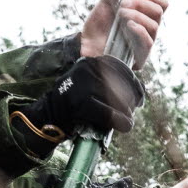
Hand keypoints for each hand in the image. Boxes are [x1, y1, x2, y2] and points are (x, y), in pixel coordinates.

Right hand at [14, 56, 144, 143]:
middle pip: (122, 83)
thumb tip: (138, 90)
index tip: (140, 99)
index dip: (135, 85)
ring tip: (128, 121)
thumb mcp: (90, 83)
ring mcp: (83, 83)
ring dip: (126, 113)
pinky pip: (108, 112)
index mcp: (92, 61)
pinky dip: (119, 121)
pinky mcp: (80, 101)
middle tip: (133, 112)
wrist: (48, 116)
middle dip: (132, 100)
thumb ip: (109, 82)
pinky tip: (124, 126)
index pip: (122, 70)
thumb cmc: (74, 102)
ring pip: (117, 98)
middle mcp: (88, 67)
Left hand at [79, 0, 168, 69]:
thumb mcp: (105, 3)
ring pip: (154, 25)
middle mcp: (147, 29)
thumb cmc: (98, 27)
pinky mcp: (140, 57)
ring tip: (120, 15)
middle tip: (123, 5)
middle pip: (158, 12)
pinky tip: (128, 25)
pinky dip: (139, 30)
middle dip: (141, 4)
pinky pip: (148, 42)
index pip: (161, 5)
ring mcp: (144, 43)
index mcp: (143, 16)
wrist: (85, 45)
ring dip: (137, 16)